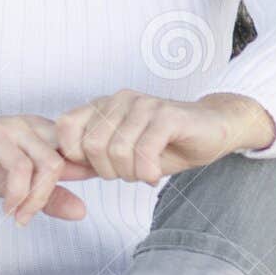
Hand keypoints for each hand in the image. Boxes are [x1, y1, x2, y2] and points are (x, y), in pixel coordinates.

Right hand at [0, 108, 93, 224]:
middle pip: (74, 159)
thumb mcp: (17, 187)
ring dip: (37, 199)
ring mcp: (17, 129)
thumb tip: (83, 212)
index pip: (84, 154)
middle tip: (33, 215)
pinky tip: (7, 206)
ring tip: (19, 215)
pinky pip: (21, 167)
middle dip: (61, 192)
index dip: (88, 178)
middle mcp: (37, 128)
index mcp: (47, 136)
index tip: (75, 207)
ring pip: (50, 164)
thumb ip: (49, 198)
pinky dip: (17, 194)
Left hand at [53, 89, 275, 182]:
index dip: (77, 158)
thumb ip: (92, 157)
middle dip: (109, 172)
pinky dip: (147, 171)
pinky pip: (144, 150)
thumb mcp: (123, 153)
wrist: (214, 130)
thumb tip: (62, 169)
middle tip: (131, 172)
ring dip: (131, 173)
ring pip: (116, 151)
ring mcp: (144, 104)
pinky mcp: (167, 115)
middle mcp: (120, 99)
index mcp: (103, 106)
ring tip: (145, 171)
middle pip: (92, 147)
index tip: (101, 169)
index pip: (65, 129)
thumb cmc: (167, 143)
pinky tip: (154, 174)